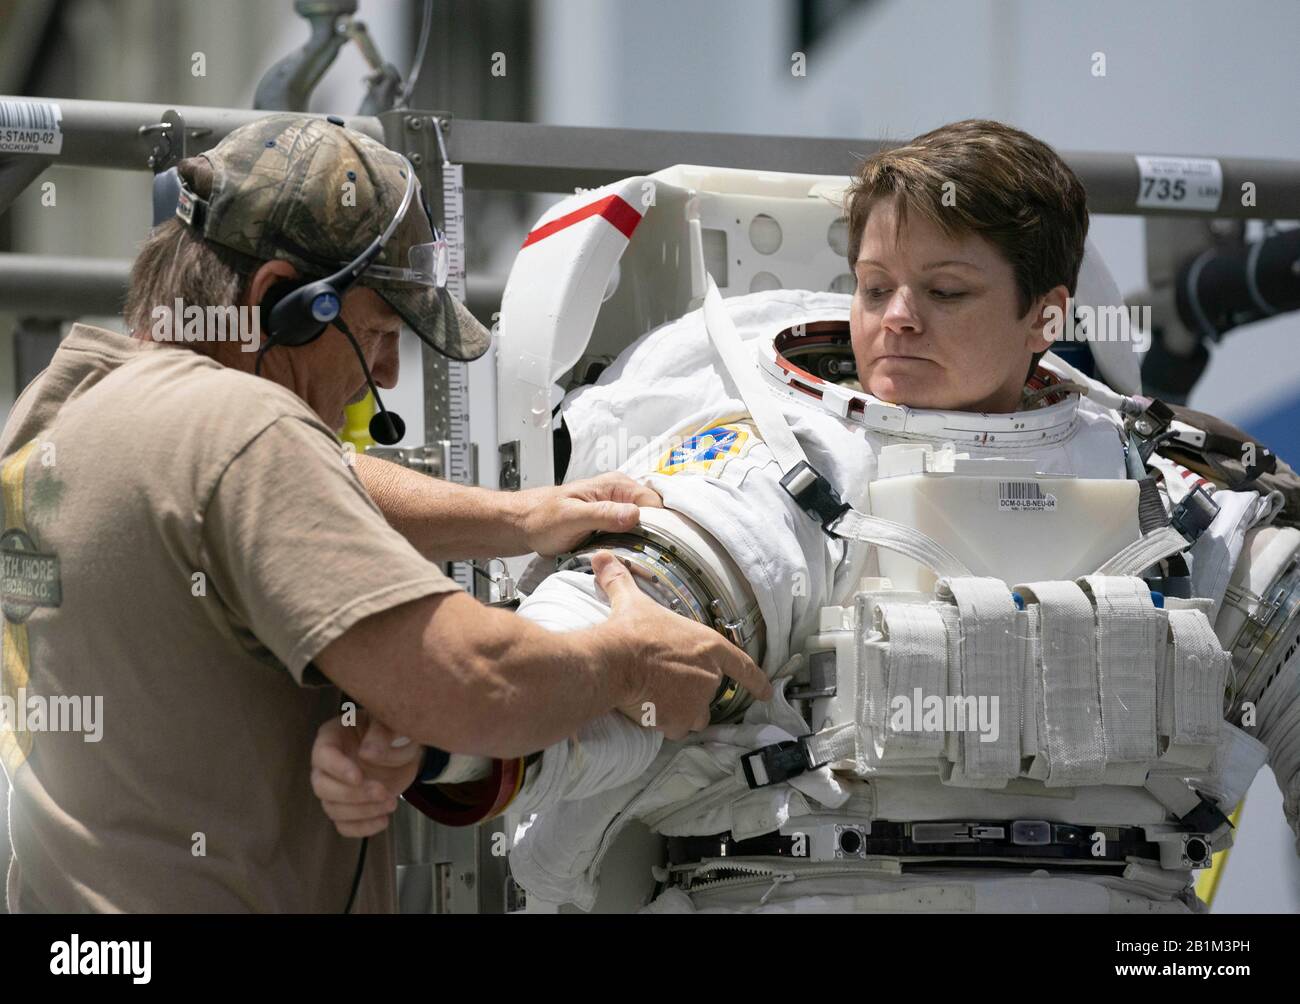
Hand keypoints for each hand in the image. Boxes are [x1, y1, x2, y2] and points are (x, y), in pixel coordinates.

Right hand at [310, 709, 422, 837]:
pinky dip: (362, 828)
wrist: (402, 749)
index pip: (323, 755)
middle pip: (323, 787)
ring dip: (362, 811)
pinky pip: (344, 825)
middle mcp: (326, 765)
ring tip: (391, 803)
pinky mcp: (347, 807)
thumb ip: (381, 734)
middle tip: (383, 792)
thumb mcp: (390, 724)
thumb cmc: (391, 731)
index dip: (338, 769)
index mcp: (332, 737)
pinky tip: (383, 820)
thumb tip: (367, 753)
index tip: (359, 777)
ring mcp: (334, 788)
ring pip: (333, 809)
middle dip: (353, 794)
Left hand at [518, 473, 663, 556]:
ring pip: (644, 529)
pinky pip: (631, 537)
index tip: (654, 547)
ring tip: (635, 561)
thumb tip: (635, 515)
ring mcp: (617, 510)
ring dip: (641, 545)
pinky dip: (631, 548)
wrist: (522, 525)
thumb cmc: (542, 518)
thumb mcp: (573, 517)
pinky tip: (626, 559)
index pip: (655, 504)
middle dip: (652, 537)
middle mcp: (621, 495)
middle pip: (654, 517)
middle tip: (644, 558)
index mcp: (616, 485)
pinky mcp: (611, 525)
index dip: (659, 525)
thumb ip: (604, 514)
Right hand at [590, 550, 771, 740]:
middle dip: (692, 692)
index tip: (767, 693)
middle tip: (666, 683)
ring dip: (683, 713)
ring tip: (660, 703)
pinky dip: (665, 725)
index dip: (756, 680)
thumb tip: (600, 556)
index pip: (742, 665)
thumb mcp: (632, 601)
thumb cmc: (630, 629)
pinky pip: (675, 730)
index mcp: (708, 647)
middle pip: (708, 693)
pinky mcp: (679, 720)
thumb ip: (622, 581)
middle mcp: (709, 677)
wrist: (616, 661)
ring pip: (695, 716)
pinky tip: (649, 715)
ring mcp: (696, 702)